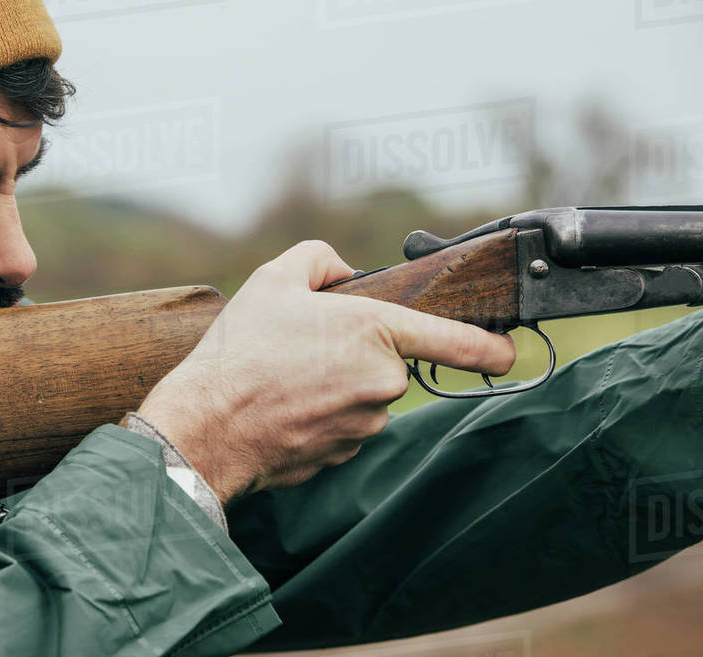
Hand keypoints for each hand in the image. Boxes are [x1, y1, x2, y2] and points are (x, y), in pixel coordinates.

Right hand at [135, 240, 515, 503]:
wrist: (205, 426)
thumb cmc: (240, 351)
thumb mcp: (273, 280)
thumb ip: (320, 259)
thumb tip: (344, 272)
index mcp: (376, 331)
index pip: (459, 343)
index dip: (493, 347)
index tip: (507, 349)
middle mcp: (382, 382)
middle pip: (391, 363)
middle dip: (358, 353)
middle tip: (305, 345)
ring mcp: (365, 424)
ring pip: (365, 396)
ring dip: (337, 385)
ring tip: (283, 376)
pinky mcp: (343, 455)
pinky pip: (344, 425)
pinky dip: (320, 414)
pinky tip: (282, 404)